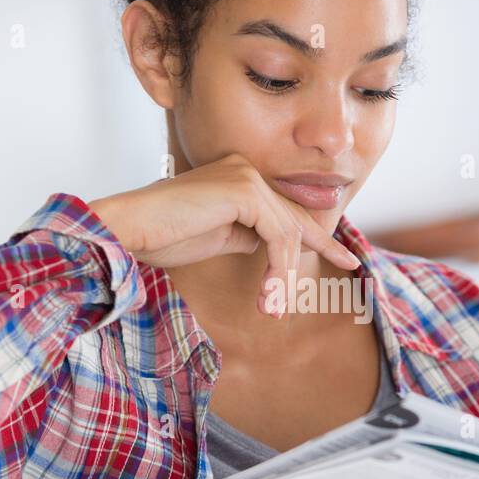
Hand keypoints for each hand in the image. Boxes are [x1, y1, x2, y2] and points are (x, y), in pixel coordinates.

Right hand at [87, 152, 359, 315]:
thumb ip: (246, 234)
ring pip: (287, 231)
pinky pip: (278, 235)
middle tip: (349, 266)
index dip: (316, 235)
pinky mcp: (243, 189)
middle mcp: (244, 169)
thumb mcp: (215, 238)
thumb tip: (273, 246)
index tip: (346, 258)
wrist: (128, 231)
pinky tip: (267, 295)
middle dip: (321, 246)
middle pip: (293, 217)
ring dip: (284, 276)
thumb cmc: (160, 238)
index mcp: (237, 177)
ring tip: (271, 309)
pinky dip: (277, 269)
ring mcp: (244, 175)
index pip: (284, 210)